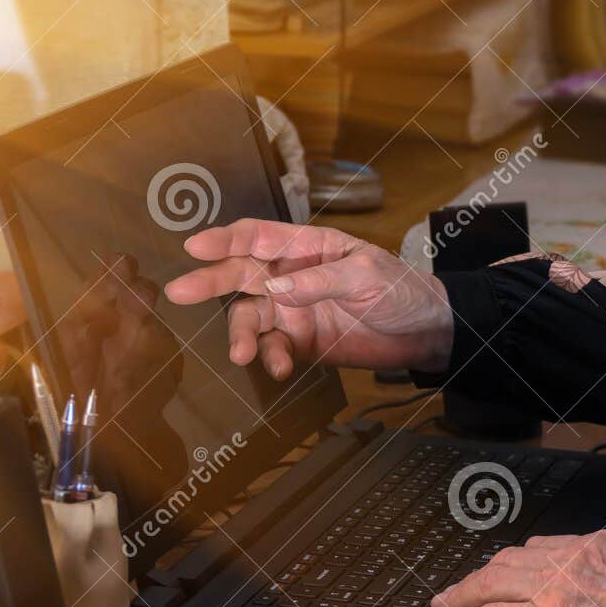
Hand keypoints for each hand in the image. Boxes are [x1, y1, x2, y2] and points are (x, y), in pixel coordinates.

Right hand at [163, 219, 453, 378]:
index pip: (258, 237)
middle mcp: (292, 276)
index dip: (225, 239)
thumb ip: (319, 282)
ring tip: (242, 354)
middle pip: (242, 274)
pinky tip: (278, 369)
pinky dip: (270, 358)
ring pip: (252, 317)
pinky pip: (273, 348)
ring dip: (242, 334)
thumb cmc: (400, 289)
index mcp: (307, 247)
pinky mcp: (302, 342)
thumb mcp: (365, 275)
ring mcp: (294, 310)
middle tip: (179, 293)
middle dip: (211, 282)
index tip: (194, 247)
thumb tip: (275, 290)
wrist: (426, 333)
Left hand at [429, 530, 605, 606]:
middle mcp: (575, 553)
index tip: (500, 576)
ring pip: (494, 581)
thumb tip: (577, 603)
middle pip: (511, 559)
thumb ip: (601, 581)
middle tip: (457, 591)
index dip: (514, 566)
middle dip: (480, 576)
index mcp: (600, 543)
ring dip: (463, 595)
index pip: (542, 548)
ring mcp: (559, 582)